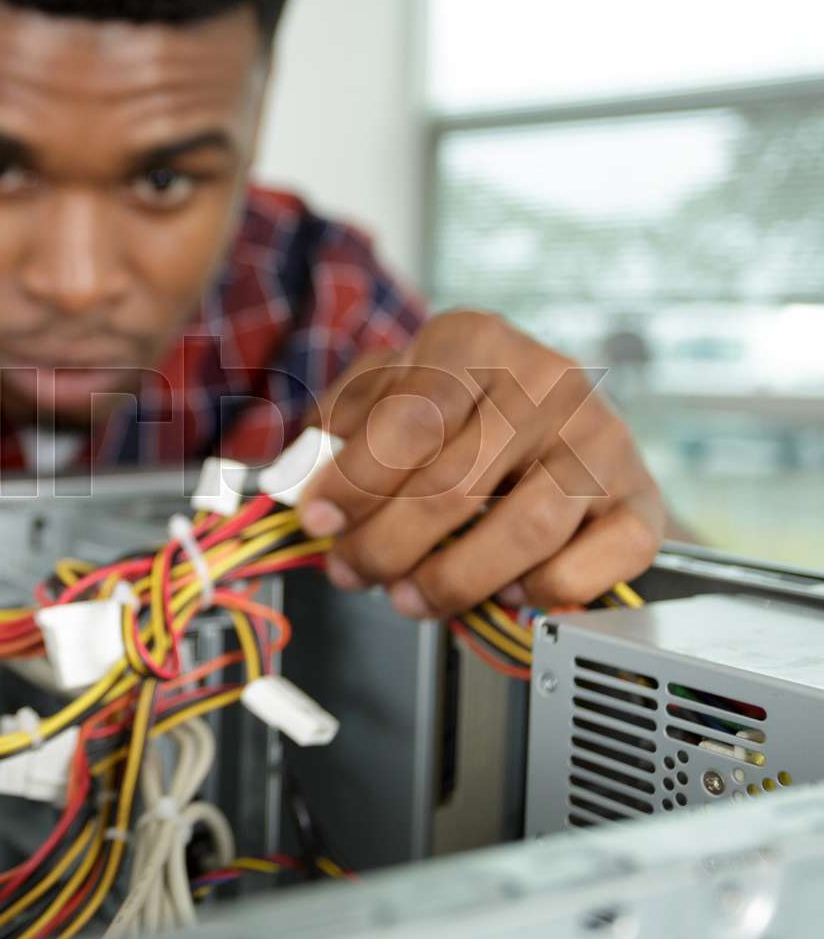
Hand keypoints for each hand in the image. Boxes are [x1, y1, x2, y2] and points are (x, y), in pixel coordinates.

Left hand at [297, 310, 664, 617]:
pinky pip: (597, 563)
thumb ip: (339, 426)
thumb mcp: (388, 387)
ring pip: (523, 531)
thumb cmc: (459, 405)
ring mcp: (602, 441)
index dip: (354, 481)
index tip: (317, 521)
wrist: (563, 419)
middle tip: (350, 572)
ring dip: (452, 580)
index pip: (410, 419)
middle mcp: (547, 382)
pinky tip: (501, 594)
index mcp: (476, 340)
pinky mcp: (641, 500)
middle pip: (455, 485)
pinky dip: (541, 592)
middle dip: (386, 545)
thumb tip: (297, 480)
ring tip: (407, 597)